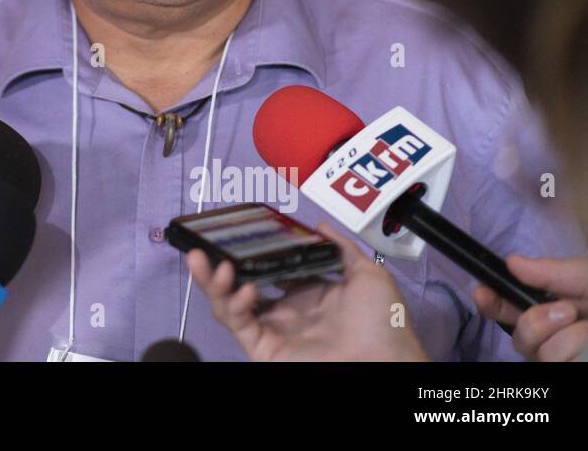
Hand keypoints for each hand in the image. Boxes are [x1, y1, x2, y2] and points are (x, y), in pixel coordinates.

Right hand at [185, 222, 427, 360]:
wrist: (386, 361)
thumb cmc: (383, 322)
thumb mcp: (367, 275)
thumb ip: (341, 248)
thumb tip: (320, 225)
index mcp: (304, 294)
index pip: (265, 269)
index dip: (248, 252)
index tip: (236, 233)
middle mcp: (283, 311)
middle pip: (238, 286)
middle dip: (216, 267)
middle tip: (201, 247)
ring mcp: (272, 330)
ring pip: (229, 305)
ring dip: (215, 284)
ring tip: (213, 264)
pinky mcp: (264, 348)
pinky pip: (238, 324)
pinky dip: (233, 304)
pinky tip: (245, 288)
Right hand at [473, 255, 587, 361]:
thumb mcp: (587, 276)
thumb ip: (552, 271)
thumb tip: (510, 262)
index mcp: (546, 309)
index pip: (507, 309)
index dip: (490, 303)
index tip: (482, 293)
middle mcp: (549, 337)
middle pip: (520, 338)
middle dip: (538, 323)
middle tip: (568, 310)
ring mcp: (559, 357)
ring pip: (544, 353)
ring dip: (573, 337)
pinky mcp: (571, 367)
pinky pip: (561, 361)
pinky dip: (584, 349)